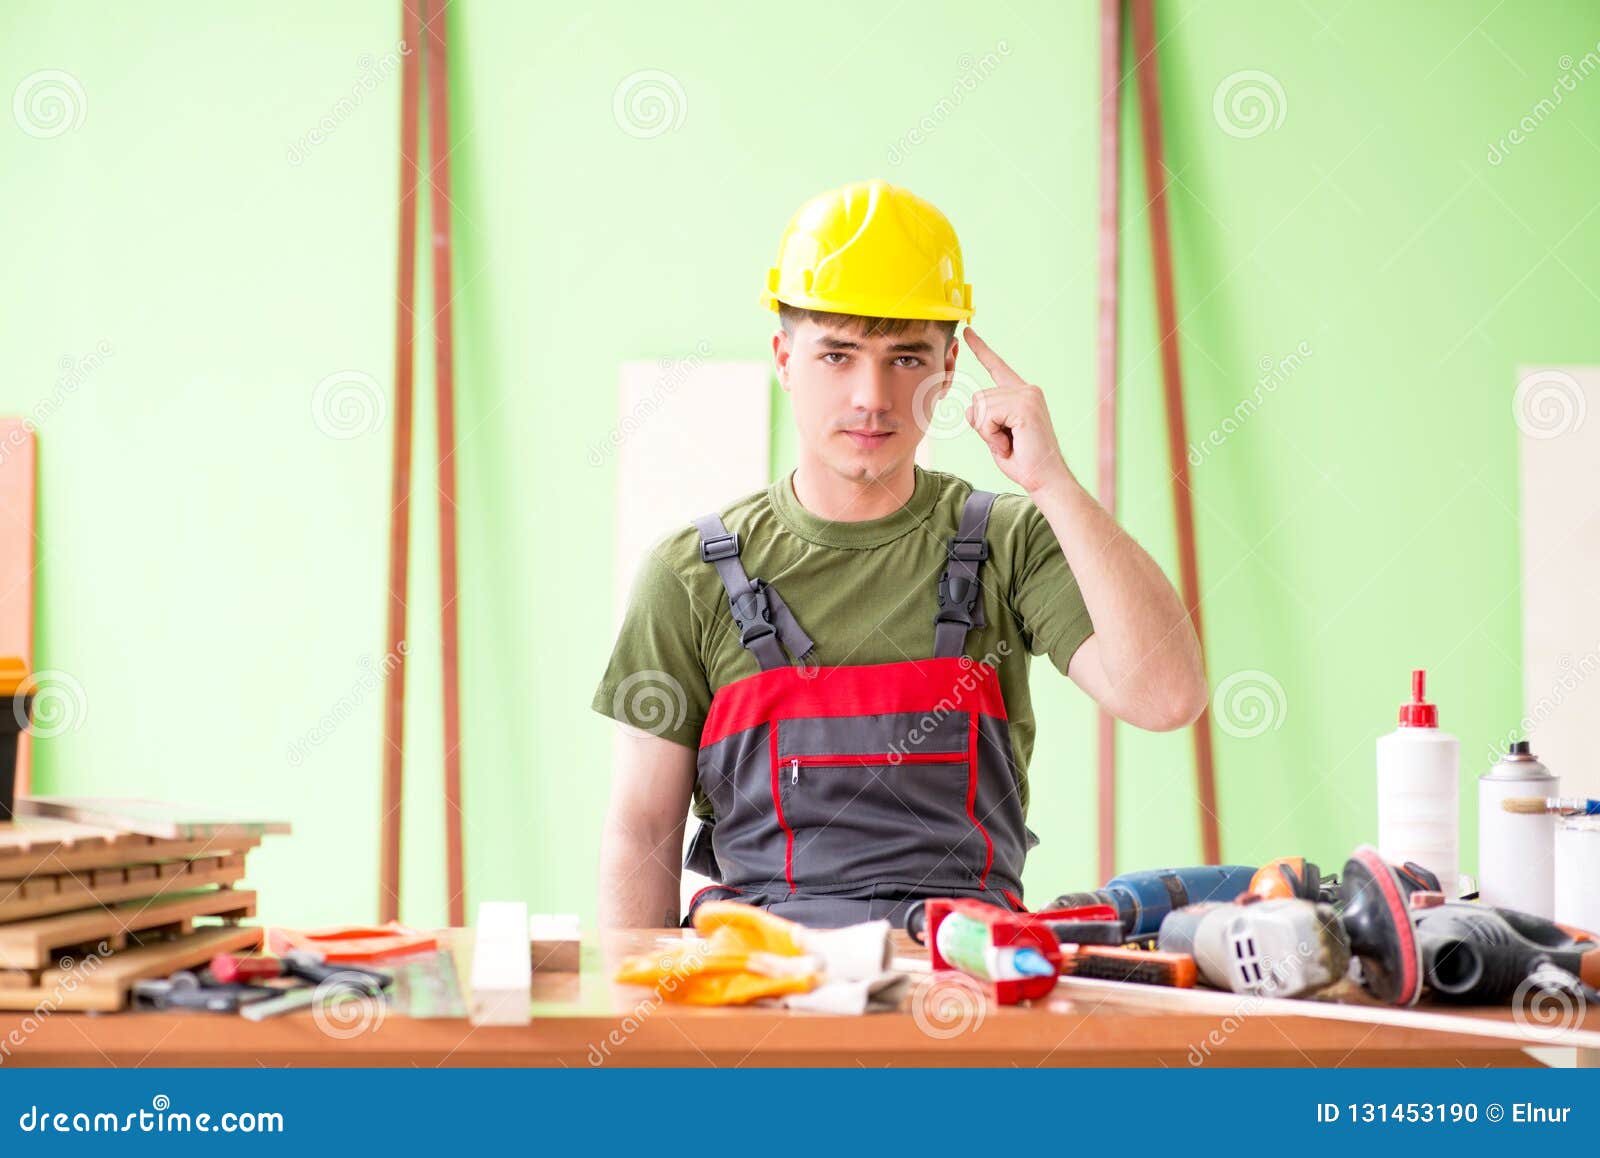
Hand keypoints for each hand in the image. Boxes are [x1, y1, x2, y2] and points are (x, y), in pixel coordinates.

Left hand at [961, 328, 1071, 494]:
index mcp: (1022, 394)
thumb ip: (982, 418)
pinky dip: (991, 435)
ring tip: (1009, 444)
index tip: (967, 331)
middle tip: (1006, 442)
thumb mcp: (994, 436)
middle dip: (983, 426)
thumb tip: (969, 408)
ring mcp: (1028, 395)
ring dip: (988, 432)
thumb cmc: (1023, 461)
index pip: (996, 366)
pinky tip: (1010, 444)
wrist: (1045, 478)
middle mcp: (1027, 389)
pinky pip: (987, 416)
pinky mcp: (1024, 406)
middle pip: (978, 398)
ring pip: (980, 407)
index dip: (981, 349)